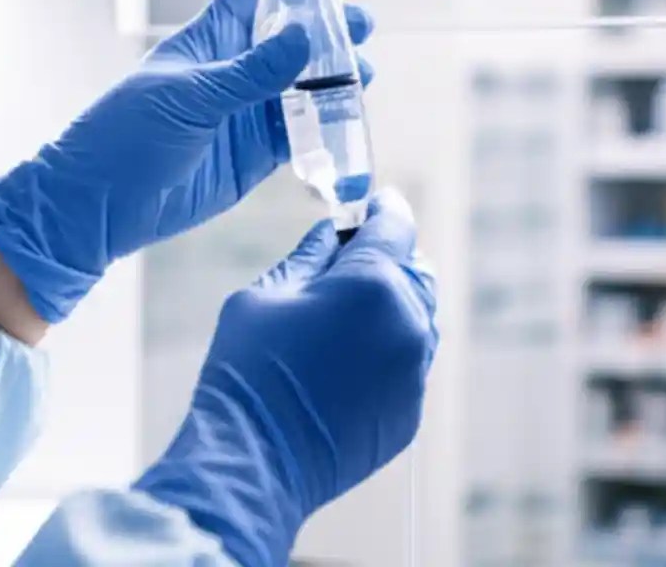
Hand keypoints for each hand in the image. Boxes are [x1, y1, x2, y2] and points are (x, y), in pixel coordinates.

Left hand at [0, 0, 374, 321]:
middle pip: (287, 42)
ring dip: (332, 81)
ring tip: (363, 76)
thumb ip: (250, 73)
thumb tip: (303, 37)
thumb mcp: (189, 98)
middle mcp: (230, 75)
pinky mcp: (252, 158)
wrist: (96, 208)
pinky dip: (323, 128)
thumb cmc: (123, 138)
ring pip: (300, 90)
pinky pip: (297, 136)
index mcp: (206, 43)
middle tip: (361, 28)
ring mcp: (243, 116)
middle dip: (325, 33)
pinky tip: (347, 119)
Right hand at [135, 190, 437, 566]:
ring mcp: (414, 373)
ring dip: (389, 307)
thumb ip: (308, 257)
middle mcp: (408, 324)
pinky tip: (341, 367)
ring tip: (340, 320)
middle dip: (387, 259)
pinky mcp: (409, 413)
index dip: (383, 208)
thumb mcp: (263, 295)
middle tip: (346, 265)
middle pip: (416, 270)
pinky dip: (385, 354)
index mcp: (373, 284)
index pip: (397, 225)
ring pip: (417, 319)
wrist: (253, 461)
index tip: (374, 203)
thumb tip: (331, 235)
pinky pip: (407, 365)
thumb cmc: (248, 372)